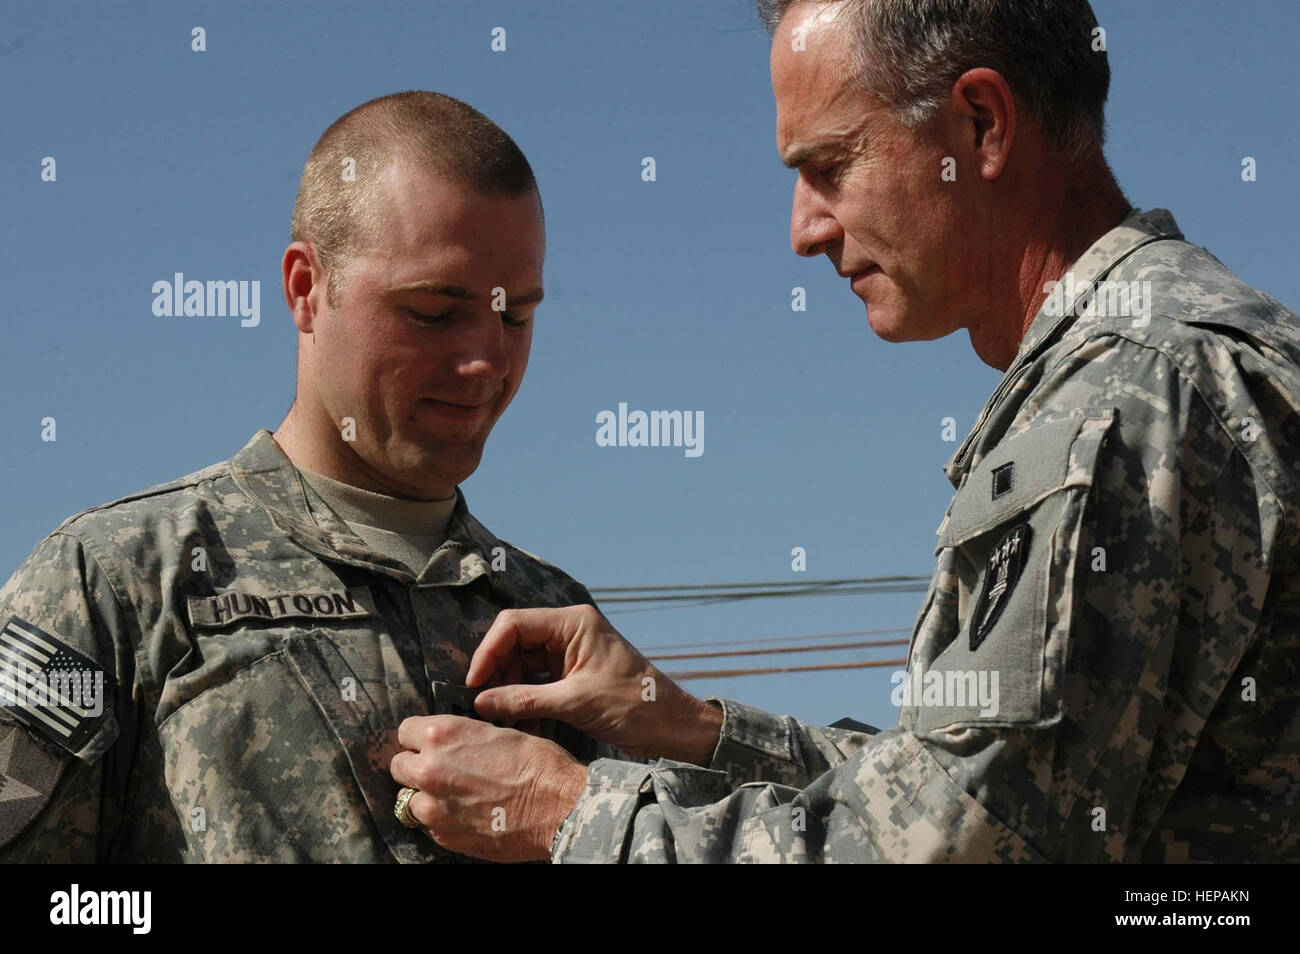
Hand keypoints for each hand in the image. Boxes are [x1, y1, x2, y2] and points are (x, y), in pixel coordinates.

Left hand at [390, 715, 587, 861]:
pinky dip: (441, 819)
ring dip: (426, 797)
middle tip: (440, 769)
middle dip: (416, 766)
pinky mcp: (445, 837)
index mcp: (441, 736)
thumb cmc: (538, 765)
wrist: (558, 807)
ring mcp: (433, 808)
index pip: (405, 731)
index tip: (429, 743)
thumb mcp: (499, 733)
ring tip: (453, 796)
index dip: (419, 737)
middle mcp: (429, 770)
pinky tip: (466, 814)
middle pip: (399, 767)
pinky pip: (429, 825)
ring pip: (409, 801)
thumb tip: (452, 743)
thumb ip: (463, 738)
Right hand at [467, 604, 722, 763]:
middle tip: (486, 708)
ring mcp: (570, 653)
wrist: (672, 725)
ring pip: (523, 666)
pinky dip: (526, 701)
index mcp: (573, 623)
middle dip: (498, 675)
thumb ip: (524, 699)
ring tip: (505, 721)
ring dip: (510, 693)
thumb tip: (481, 702)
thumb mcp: (575, 703)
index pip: (514, 625)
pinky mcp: (573, 674)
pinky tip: (522, 724)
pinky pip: (537, 682)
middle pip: (515, 644)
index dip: (488, 652)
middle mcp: (569, 631)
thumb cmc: (634, 705)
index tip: (474, 684)